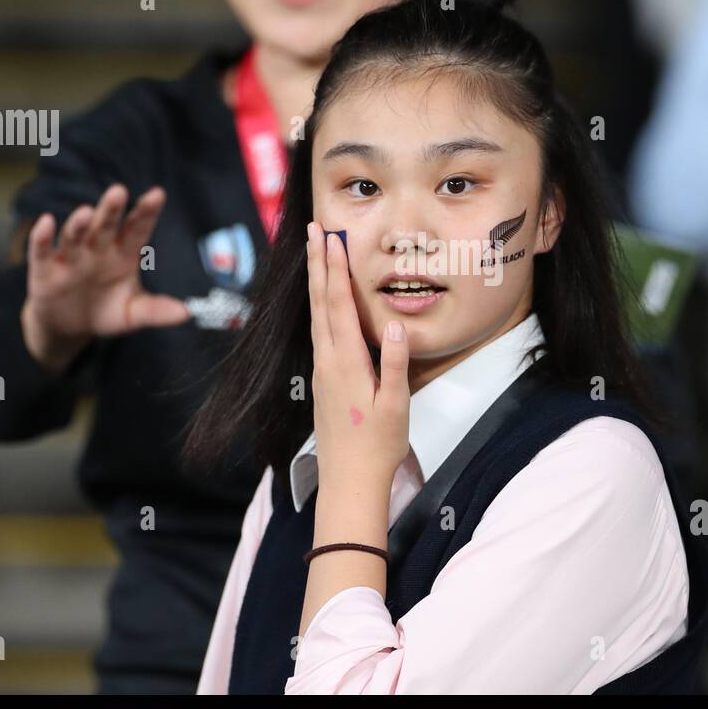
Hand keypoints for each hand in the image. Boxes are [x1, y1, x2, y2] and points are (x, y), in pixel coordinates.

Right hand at [20, 184, 189, 373]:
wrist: (70, 328)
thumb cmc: (106, 312)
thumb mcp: (133, 314)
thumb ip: (156, 311)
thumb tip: (185, 313)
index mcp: (124, 253)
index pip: (137, 229)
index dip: (146, 212)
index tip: (157, 194)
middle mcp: (97, 249)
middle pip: (105, 225)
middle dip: (111, 209)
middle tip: (119, 191)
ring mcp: (71, 257)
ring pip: (74, 235)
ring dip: (78, 224)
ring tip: (85, 212)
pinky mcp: (45, 271)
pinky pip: (41, 252)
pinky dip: (42, 237)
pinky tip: (45, 222)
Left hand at [306, 220, 410, 498]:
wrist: (349, 480)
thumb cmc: (378, 445)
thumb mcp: (395, 405)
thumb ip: (394, 364)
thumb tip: (394, 325)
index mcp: (346, 362)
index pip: (340, 305)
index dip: (336, 268)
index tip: (332, 238)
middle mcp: (328, 360)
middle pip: (320, 302)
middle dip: (318, 263)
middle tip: (312, 229)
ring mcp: (322, 369)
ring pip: (316, 315)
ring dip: (316, 281)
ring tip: (314, 253)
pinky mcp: (323, 379)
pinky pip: (319, 331)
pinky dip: (319, 305)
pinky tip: (321, 299)